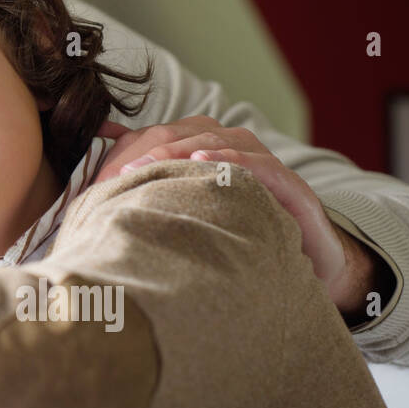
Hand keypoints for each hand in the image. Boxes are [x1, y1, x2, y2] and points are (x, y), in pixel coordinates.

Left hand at [94, 116, 370, 310]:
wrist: (310, 271)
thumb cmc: (242, 242)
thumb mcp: (193, 220)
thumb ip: (154, 198)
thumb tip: (98, 190)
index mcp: (210, 154)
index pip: (164, 137)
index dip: (132, 149)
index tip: (101, 172)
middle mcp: (237, 152)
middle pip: (185, 135)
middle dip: (149, 149)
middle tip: (118, 171)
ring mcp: (266, 167)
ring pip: (218, 142)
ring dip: (181, 150)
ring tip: (149, 164)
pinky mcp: (292, 188)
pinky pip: (260, 166)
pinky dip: (231, 160)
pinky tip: (204, 163)